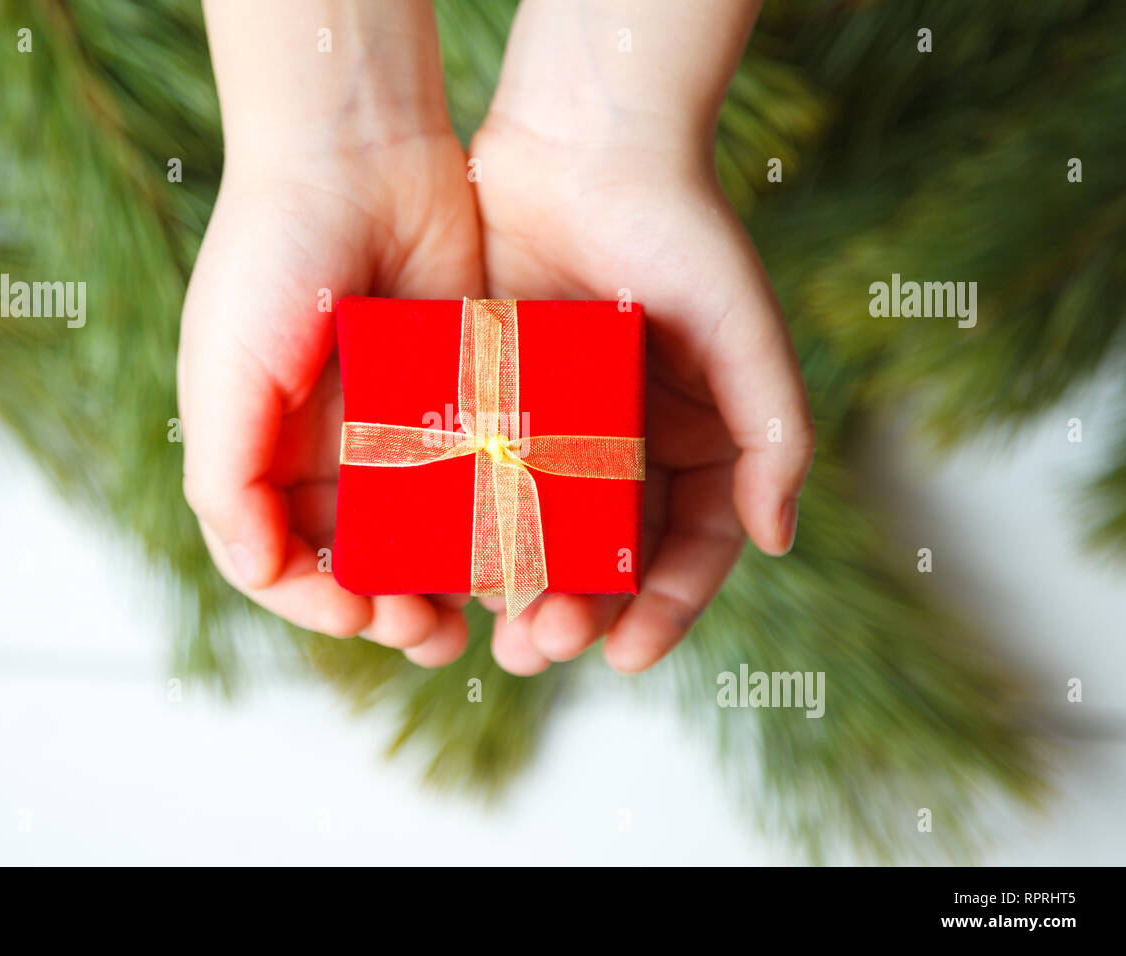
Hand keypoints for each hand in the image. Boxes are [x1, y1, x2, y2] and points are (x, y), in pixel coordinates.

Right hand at [179, 1, 481, 664]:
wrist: (358, 152)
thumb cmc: (269, 257)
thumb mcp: (225, 372)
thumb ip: (227, 477)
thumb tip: (257, 571)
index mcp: (262, 453)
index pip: (277, 560)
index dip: (311, 600)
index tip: (354, 611)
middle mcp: (328, 450)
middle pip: (355, 560)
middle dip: (386, 608)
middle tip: (423, 630)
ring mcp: (396, 426)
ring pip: (421, 533)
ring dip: (443, 581)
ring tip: (471, 612)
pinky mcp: (458, 397)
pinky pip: (473, 475)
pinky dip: (487, 516)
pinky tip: (513, 542)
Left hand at [467, 0, 814, 674]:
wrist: (586, 143)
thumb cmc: (682, 232)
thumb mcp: (746, 335)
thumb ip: (774, 435)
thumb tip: (778, 538)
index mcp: (697, 438)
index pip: (689, 547)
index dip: (666, 608)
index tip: (626, 656)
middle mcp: (631, 443)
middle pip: (609, 554)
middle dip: (581, 611)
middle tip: (539, 650)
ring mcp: (563, 425)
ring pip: (542, 530)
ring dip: (519, 586)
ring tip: (492, 632)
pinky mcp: (500, 398)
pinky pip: (486, 477)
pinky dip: (473, 523)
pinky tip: (447, 561)